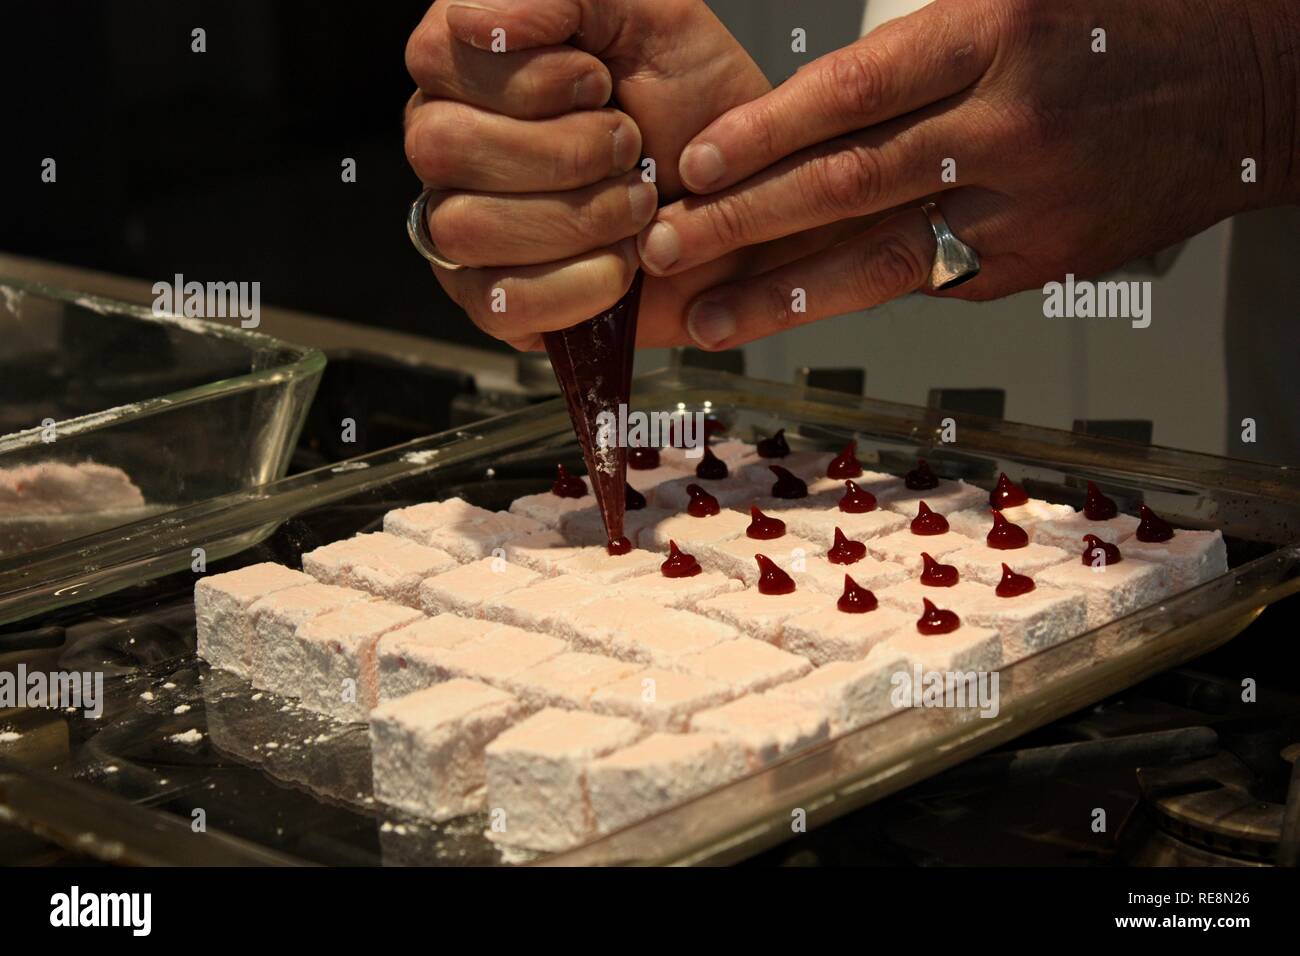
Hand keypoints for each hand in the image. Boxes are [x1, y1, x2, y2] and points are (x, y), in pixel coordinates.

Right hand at [404, 0, 779, 348]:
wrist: (754, 202)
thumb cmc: (697, 109)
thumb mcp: (651, 17)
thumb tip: (476, 19)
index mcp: (474, 68)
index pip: (434, 56)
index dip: (524, 76)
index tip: (598, 83)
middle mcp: (454, 147)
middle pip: (440, 146)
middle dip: (559, 150)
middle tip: (629, 150)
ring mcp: (465, 230)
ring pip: (465, 227)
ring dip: (575, 217)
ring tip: (637, 207)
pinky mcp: (496, 303)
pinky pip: (501, 301)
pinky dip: (578, 284)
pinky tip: (622, 264)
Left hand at [638, 0, 1299, 349]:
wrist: (1257, 81)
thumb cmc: (1128, 21)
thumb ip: (921, 38)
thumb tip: (809, 99)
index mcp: (995, 34)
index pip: (851, 93)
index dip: (762, 133)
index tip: (693, 165)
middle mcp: (1005, 126)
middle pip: (847, 185)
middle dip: (742, 223)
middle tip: (665, 247)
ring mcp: (1026, 206)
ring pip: (881, 259)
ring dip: (782, 296)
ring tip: (706, 320)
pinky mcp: (1040, 262)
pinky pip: (931, 277)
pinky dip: (860, 289)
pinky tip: (795, 306)